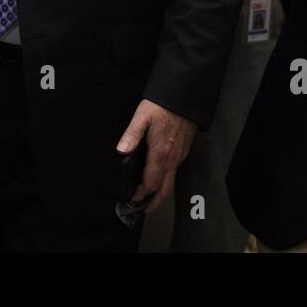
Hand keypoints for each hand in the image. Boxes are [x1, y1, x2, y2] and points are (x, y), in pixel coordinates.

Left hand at [115, 99, 196, 213]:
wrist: (184, 96)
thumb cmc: (163, 106)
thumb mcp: (142, 117)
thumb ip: (132, 135)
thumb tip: (121, 151)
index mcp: (161, 153)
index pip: (151, 183)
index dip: (141, 194)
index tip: (132, 199)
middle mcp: (172, 158)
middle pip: (164, 189)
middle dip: (154, 203)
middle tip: (144, 210)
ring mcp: (180, 155)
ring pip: (170, 181)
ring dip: (160, 192)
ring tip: (148, 198)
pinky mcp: (183, 151)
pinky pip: (174, 171)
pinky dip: (166, 181)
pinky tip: (158, 177)